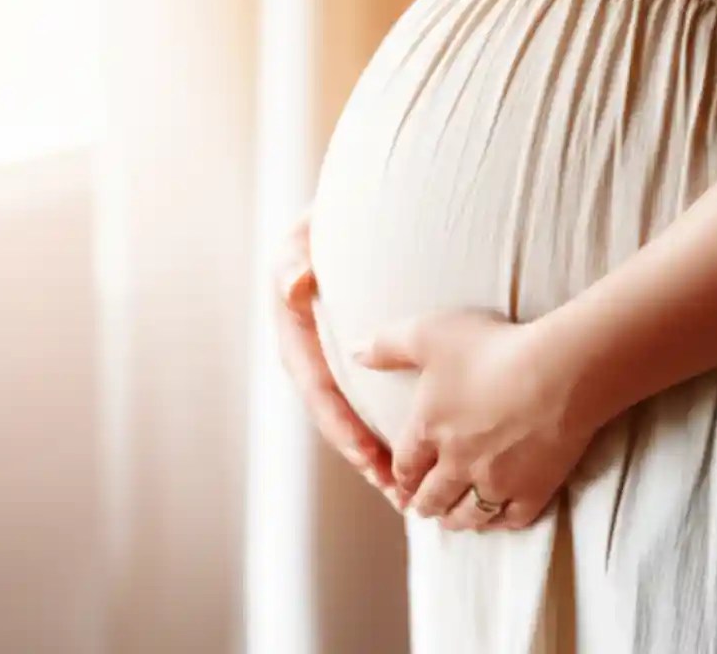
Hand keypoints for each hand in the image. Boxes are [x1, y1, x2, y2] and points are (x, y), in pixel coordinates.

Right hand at [272, 210, 402, 510]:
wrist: (347, 221)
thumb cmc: (321, 228)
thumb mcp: (301, 236)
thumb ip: (294, 258)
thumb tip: (294, 285)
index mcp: (297, 340)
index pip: (320, 393)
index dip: (343, 428)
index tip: (369, 456)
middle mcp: (314, 360)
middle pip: (339, 421)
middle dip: (366, 459)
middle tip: (396, 492)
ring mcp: (337, 366)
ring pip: (359, 421)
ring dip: (382, 459)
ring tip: (410, 496)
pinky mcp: (361, 367)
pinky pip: (376, 407)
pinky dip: (396, 437)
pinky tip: (422, 463)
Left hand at [354, 309, 599, 530]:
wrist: (561, 371)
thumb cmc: (493, 348)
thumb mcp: (429, 334)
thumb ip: (386, 345)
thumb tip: (354, 354)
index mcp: (429, 430)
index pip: (405, 467)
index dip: (402, 476)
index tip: (403, 482)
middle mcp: (457, 464)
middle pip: (433, 498)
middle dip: (424, 504)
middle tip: (424, 506)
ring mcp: (497, 482)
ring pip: (468, 516)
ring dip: (456, 519)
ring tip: (454, 517)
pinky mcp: (535, 490)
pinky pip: (511, 519)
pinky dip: (500, 521)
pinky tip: (499, 516)